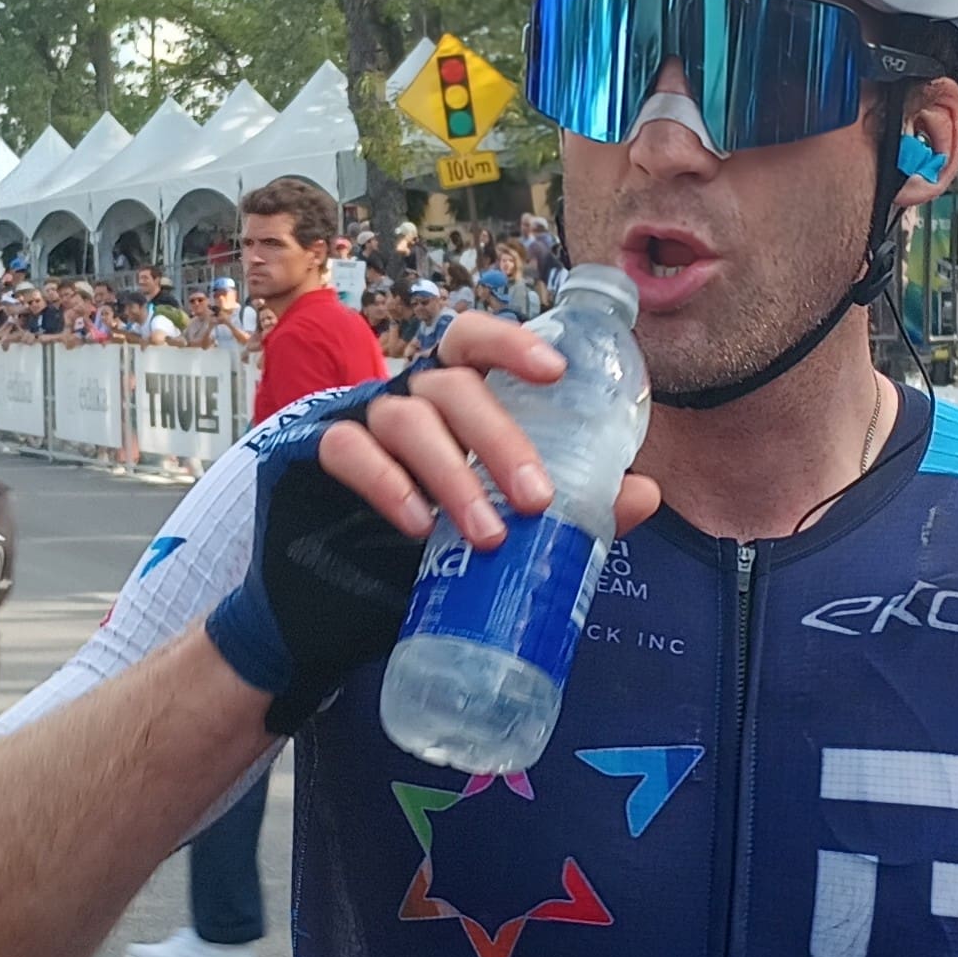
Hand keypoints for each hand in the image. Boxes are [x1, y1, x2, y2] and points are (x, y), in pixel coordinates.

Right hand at [202, 320, 659, 732]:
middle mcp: (404, 399)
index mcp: (449, 400)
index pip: (472, 343)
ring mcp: (355, 423)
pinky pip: (349, 450)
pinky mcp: (313, 456)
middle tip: (536, 499)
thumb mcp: (498, 533)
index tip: (556, 372)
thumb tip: (644, 494)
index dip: (510, 342)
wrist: (326, 614)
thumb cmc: (418, 558)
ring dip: (452, 473)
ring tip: (488, 534)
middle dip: (499, 438)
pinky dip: (388, 484)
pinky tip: (418, 524)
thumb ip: (564, 508)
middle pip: (450, 385)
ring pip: (404, 416)